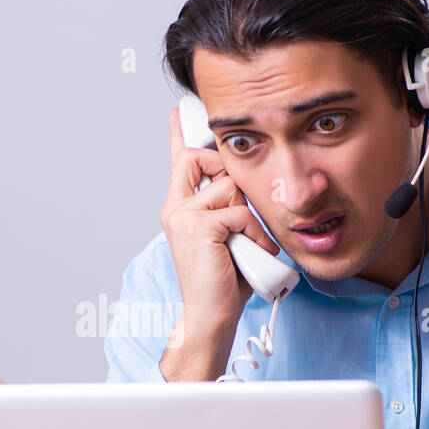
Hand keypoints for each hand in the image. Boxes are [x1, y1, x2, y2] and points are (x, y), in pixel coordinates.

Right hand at [160, 105, 281, 334]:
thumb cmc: (223, 281)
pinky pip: (238, 212)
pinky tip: (251, 252)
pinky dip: (253, 233)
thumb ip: (227, 209)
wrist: (210, 315)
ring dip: (249, 217)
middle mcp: (175, 209)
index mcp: (179, 210)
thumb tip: (242, 189)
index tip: (178, 113)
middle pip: (198, 158)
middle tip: (238, 209)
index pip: (177, 163)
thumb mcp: (226, 237)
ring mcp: (183, 217)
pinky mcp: (198, 226)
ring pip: (228, 189)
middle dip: (226, 172)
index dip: (177, 135)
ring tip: (247, 244)